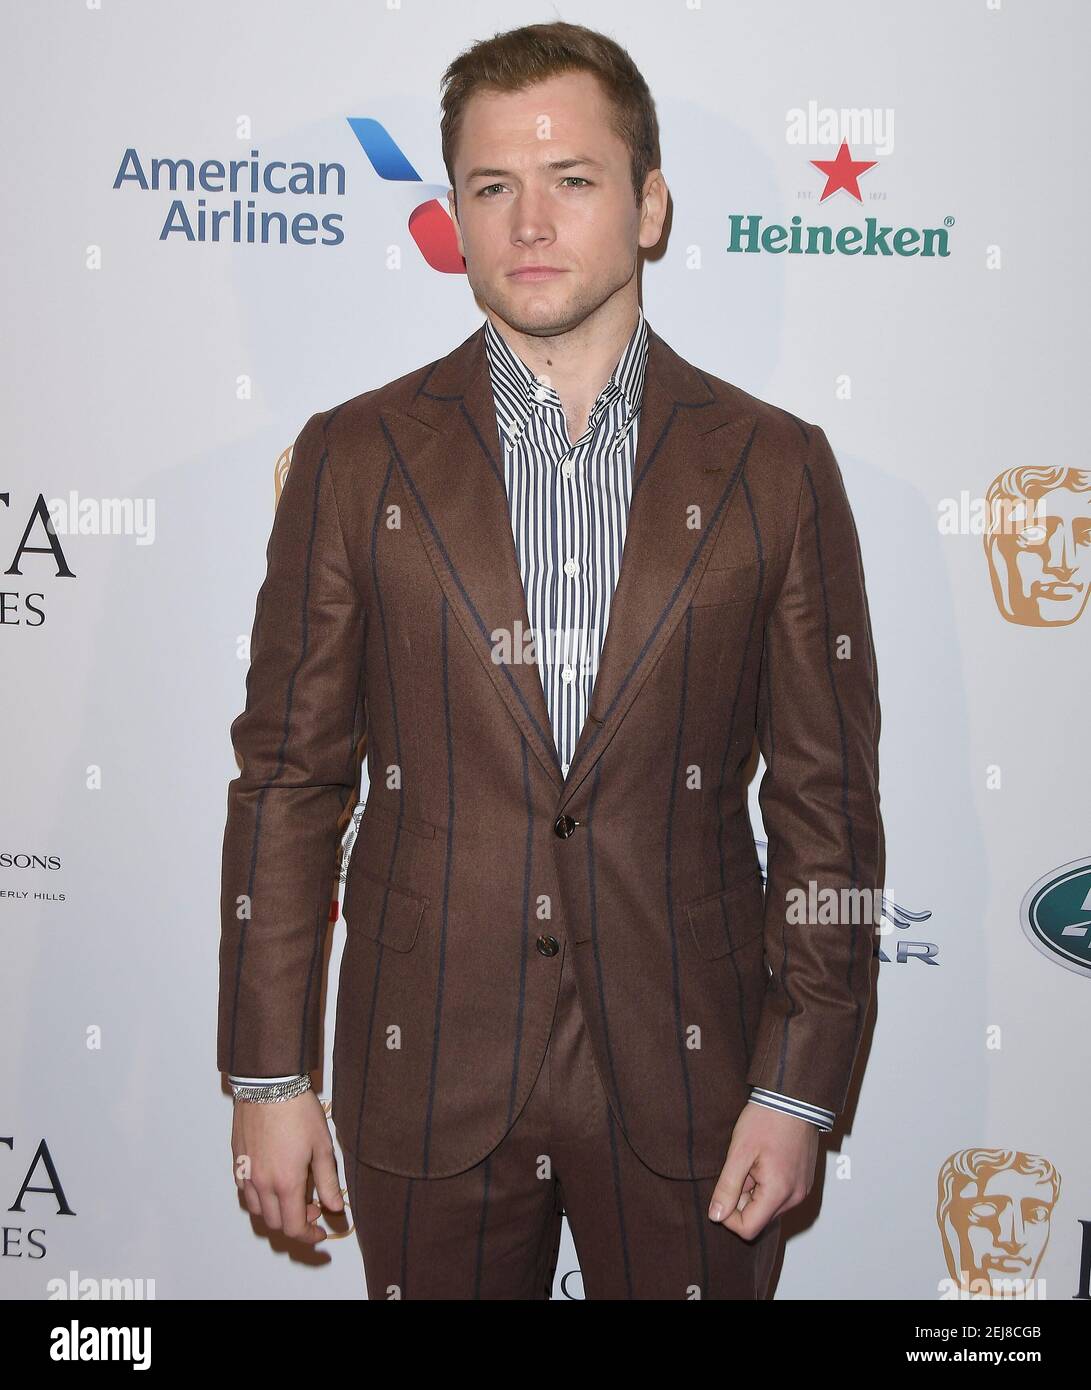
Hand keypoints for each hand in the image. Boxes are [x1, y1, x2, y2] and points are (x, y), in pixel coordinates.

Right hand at [231, 1087, 343, 1244]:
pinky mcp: (237, 1161)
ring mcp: (246, 1173)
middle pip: (275, 1223)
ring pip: (257, 1210)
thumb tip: (335, 1207)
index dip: (308, 1235)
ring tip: (292, 1195)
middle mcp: (262, 1184)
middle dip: (296, 1223)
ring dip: (276, 1212)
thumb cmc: (298, 1112)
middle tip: (313, 1207)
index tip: (320, 1231)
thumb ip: (327, 1182)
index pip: (294, 1227)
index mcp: (286, 1183)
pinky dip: (259, 1197)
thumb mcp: (322, 1146)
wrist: (269, 1085)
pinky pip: (244, 1192)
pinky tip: (272, 1182)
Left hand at [707, 1100, 819, 1237]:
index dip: (729, 1215)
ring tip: (753, 1162)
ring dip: (755, 1191)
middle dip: (742, 1199)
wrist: (793, 1098)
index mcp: (779, 1192)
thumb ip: (727, 1187)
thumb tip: (716, 1216)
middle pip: (759, 1218)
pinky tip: (764, 1161)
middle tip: (740, 1168)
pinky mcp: (804, 1182)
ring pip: (769, 1207)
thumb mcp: (739, 1152)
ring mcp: (802, 1190)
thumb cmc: (766, 1120)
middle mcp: (795, 1197)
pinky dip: (767, 1185)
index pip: (748, 1229)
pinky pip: (780, 1196)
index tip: (723, 1191)